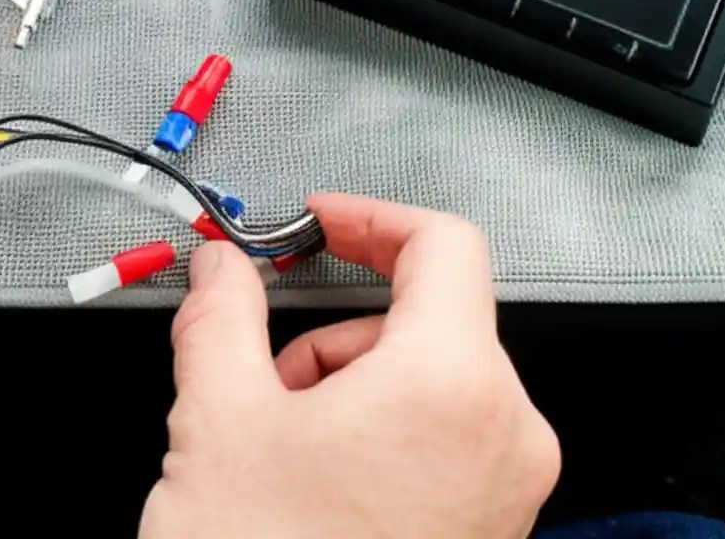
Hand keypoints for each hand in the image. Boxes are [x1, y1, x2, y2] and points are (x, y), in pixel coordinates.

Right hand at [140, 194, 559, 538]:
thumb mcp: (219, 421)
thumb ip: (221, 316)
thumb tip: (221, 269)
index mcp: (453, 384)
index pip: (443, 244)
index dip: (370, 217)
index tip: (319, 222)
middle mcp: (503, 432)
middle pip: (428, 317)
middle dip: (336, 330)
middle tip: (266, 369)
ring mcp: (505, 485)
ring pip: (430, 378)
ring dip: (349, 382)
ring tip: (284, 443)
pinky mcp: (487, 524)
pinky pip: (440, 434)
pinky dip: (377, 427)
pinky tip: (315, 475)